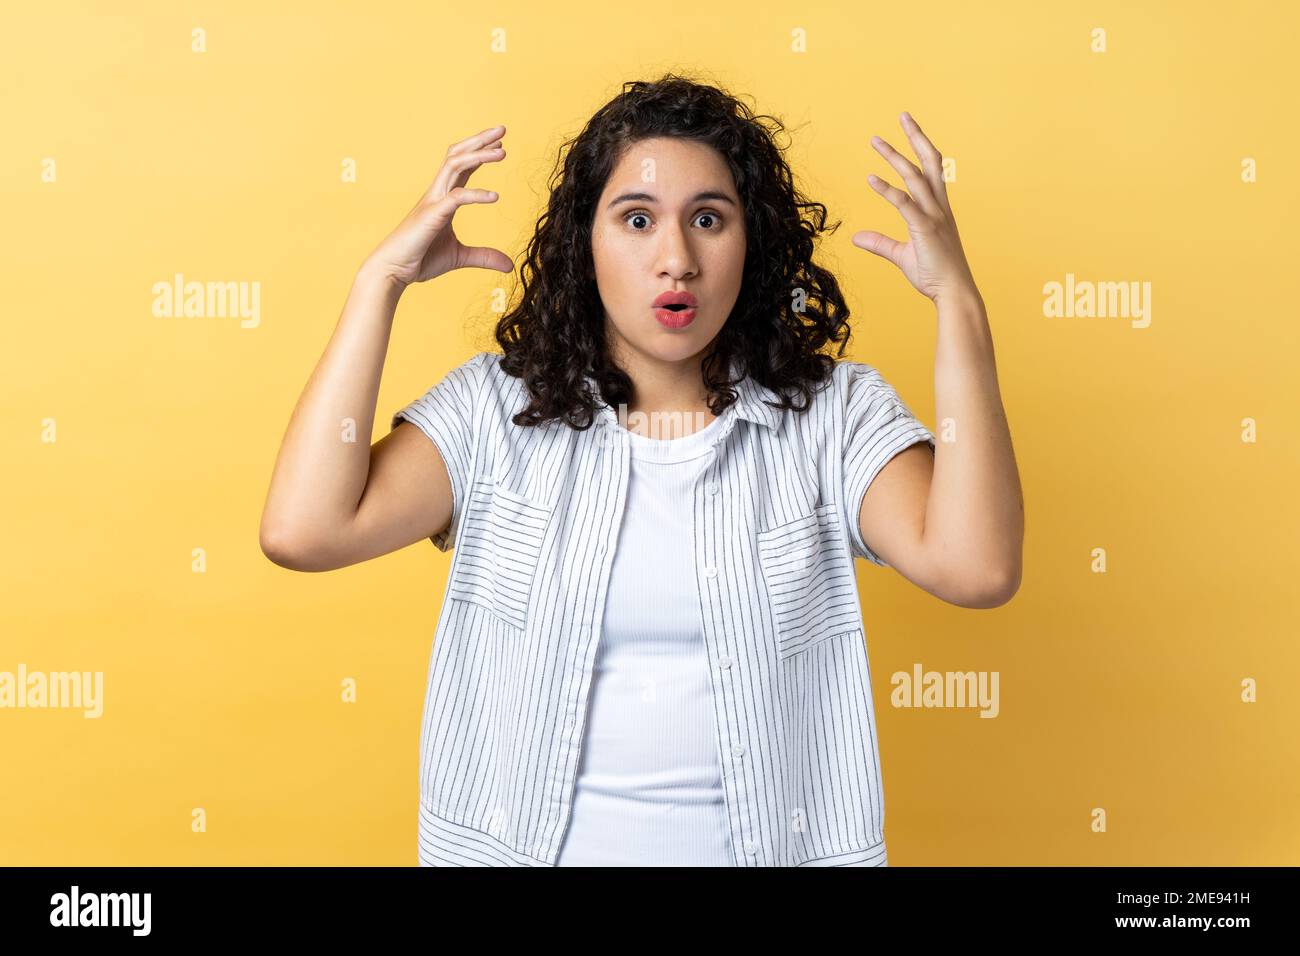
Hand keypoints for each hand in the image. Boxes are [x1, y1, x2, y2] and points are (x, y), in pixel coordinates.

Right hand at [361, 124, 513, 289]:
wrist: (394, 271)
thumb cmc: (420, 259)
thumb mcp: (459, 257)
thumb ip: (484, 257)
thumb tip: (509, 265)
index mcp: (443, 199)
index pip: (463, 167)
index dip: (480, 153)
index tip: (500, 144)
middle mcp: (437, 194)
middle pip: (458, 156)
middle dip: (480, 141)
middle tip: (502, 129)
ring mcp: (433, 201)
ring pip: (455, 166)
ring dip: (479, 155)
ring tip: (502, 151)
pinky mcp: (431, 215)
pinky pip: (456, 197)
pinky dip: (476, 194)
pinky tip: (495, 196)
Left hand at [852, 112, 978, 304]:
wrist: (953, 293)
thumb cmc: (934, 276)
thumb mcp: (902, 256)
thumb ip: (880, 244)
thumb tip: (857, 237)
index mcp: (938, 210)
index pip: (932, 171)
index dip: (921, 148)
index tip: (909, 131)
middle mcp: (939, 207)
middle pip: (929, 162)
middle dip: (916, 137)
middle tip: (902, 115)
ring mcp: (934, 216)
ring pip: (915, 177)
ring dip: (895, 156)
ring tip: (876, 141)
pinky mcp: (925, 229)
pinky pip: (905, 204)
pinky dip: (887, 190)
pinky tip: (870, 179)